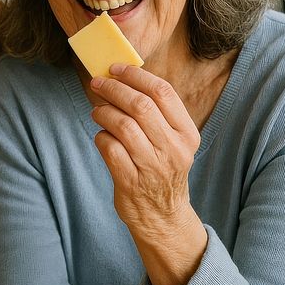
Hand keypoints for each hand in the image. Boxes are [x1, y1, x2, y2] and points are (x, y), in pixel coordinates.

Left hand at [90, 63, 207, 284]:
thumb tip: (123, 77)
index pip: (163, 93)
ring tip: (97, 111)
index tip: (116, 68)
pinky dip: (100, 137)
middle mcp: (173, 149)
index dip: (136, 76)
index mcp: (187, 134)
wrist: (164, 216)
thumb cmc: (162, 169)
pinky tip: (102, 137)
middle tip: (98, 84)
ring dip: (104, 112)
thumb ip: (156, 113)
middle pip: (140, 106)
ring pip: (123, 125)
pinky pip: (109, 148)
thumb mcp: (172, 141)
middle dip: (114, 89)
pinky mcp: (131, 181)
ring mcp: (153, 166)